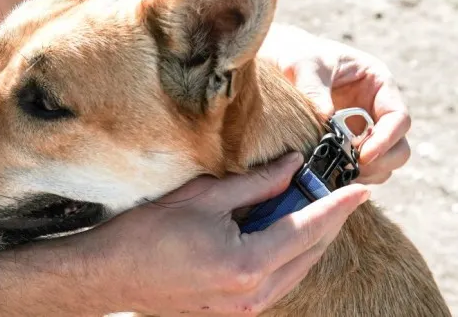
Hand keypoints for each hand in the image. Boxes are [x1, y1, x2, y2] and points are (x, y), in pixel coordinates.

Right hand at [85, 153, 370, 315]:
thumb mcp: (203, 198)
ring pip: (295, 271)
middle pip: (309, 254)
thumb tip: (291, 167)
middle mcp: (253, 294)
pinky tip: (278, 233)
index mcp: (248, 264)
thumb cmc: (147, 233)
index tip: (360, 188)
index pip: (308, 229)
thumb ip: (255, 185)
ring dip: (306, 239)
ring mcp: (243, 309)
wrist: (110, 275)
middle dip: (326, 221)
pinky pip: (275, 282)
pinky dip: (285, 255)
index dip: (337, 206)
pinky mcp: (232, 312)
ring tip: (307, 207)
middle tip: (331, 191)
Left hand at [258, 24, 411, 183]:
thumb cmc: (296, 55)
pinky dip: (346, 176)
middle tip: (349, 169)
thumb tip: (325, 120)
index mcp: (377, 84)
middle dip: (379, 162)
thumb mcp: (303, 65)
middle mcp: (376, 109)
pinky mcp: (345, 145)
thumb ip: (314, 89)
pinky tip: (324, 175)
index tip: (362, 155)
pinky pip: (356, 169)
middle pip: (399, 147)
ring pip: (381, 164)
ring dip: (363, 174)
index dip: (386, 140)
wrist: (279, 60)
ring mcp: (363, 129)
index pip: (398, 118)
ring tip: (335, 174)